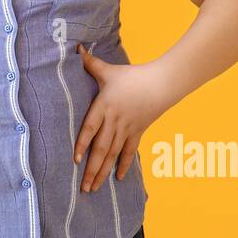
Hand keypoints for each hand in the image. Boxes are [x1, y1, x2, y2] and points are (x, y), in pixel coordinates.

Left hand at [72, 43, 169, 192]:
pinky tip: (118, 179)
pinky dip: (124, 165)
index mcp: (104, 106)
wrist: (162, 83)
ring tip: (93, 188)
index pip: (91, 128)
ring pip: (113, 155)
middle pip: (102, 148)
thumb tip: (75, 48)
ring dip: (103, 172)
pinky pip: (129, 152)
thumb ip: (90, 63)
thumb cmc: (133, 76)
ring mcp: (127, 129)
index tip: (75, 160)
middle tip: (83, 188)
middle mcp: (115, 121)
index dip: (83, 144)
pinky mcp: (137, 132)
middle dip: (92, 169)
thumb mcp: (109, 70)